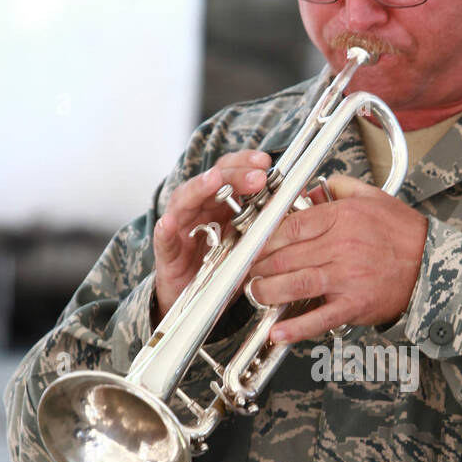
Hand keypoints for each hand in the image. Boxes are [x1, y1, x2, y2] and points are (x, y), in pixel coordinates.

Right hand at [152, 151, 269, 321]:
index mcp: (218, 203)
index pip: (229, 173)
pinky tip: (169, 223)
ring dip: (200, 188)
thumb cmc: (220, 265)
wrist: (193, 299)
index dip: (245, 164)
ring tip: (214, 179)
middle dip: (234, 175)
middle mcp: (198, 208)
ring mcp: (181, 228)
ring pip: (185, 200)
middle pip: (212, 181)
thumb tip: (297, 203)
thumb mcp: (248, 243)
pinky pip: (164, 240)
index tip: (265, 162)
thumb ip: (266, 224)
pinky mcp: (168, 253)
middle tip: (258, 176)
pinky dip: (165, 231)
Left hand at [245, 176, 427, 342]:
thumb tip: (308, 191)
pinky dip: (296, 327)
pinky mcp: (355, 304)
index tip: (249, 244)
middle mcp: (341, 247)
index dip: (262, 238)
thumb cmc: (401, 232)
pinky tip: (277, 333)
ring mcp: (347, 278)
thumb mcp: (370, 196)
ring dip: (267, 292)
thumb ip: (337, 188)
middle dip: (257, 266)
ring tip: (256, 294)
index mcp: (341, 218)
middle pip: (285, 256)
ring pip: (294, 285)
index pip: (288, 226)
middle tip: (246, 271)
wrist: (431, 264)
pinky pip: (320, 317)